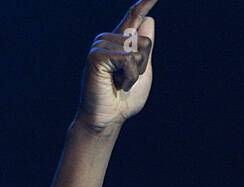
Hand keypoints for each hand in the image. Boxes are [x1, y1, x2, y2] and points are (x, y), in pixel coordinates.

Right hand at [77, 0, 157, 131]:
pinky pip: (126, 58)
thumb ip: (145, 48)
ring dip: (135, 72)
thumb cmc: (125, 99)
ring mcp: (100, 44)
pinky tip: (117, 84)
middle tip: (126, 80)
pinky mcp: (95, 55)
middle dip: (143, 64)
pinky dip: (128, 76)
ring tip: (120, 82)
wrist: (108, 118)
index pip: (134, 16)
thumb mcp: (142, 71)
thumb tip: (148, 18)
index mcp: (120, 41)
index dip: (144, 2)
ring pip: (137, 49)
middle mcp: (109, 37)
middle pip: (145, 39)